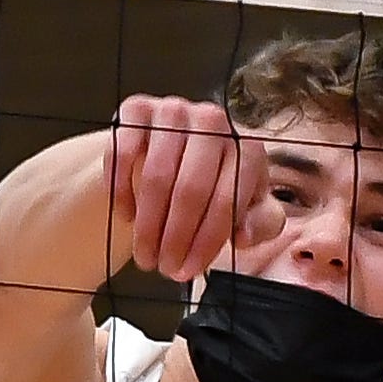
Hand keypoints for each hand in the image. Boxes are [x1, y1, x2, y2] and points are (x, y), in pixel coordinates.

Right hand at [110, 94, 251, 283]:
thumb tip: (245, 235)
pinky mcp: (137, 110)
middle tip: (163, 268)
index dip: (206, 243)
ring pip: (157, 176)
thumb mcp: (246, 207)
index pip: (227, 201)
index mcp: (247, 147)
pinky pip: (124, 154)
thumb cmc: (213, 187)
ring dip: (148, 224)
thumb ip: (260, 223)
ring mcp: (174, 111)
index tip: (188, 272)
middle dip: (175, 238)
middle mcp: (214, 122)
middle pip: (191, 190)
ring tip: (144, 254)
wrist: (168, 152)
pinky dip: (122, 190)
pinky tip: (126, 215)